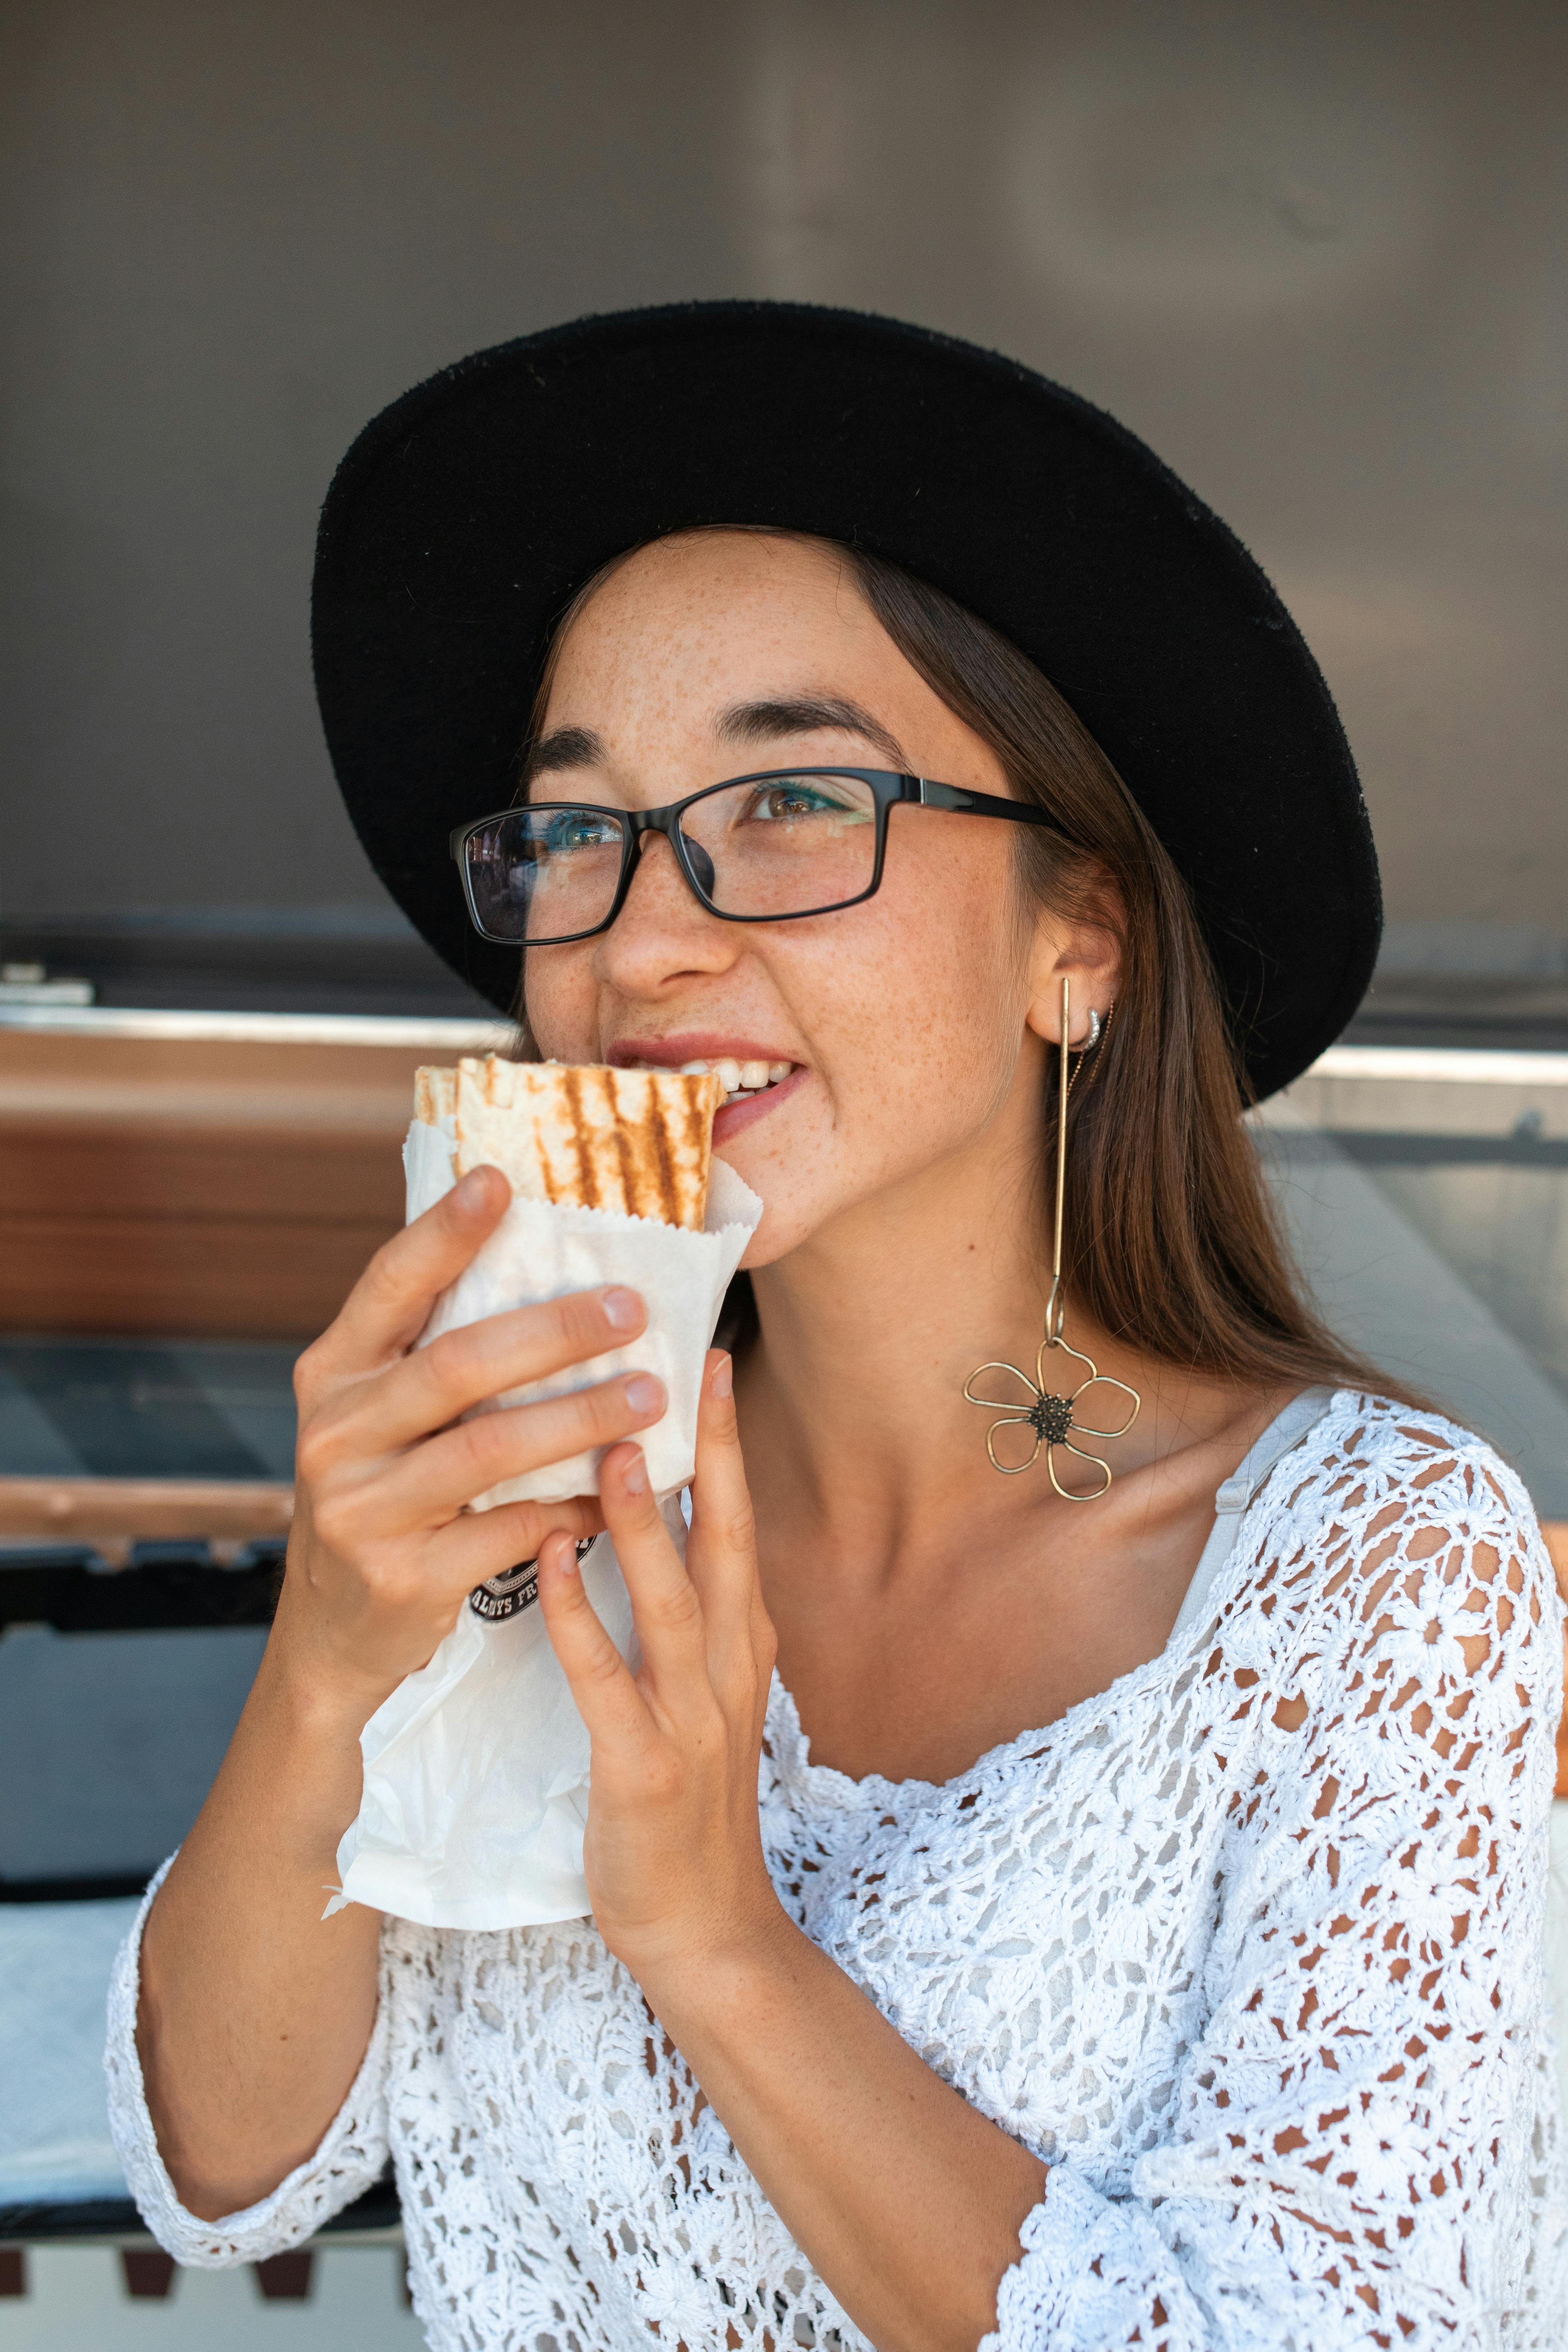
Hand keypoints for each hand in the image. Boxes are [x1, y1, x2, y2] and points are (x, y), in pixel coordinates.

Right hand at [274, 1164, 669, 1720]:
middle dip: (553, 1331)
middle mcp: (337, 1434)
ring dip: (582, 1417)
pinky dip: (579, 1504)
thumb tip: (532, 1259)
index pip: (388, 1285)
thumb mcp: (377, 1418)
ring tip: (653, 1394)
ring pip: (491, 1447)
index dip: (443, 1232)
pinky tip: (629, 1487)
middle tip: (631, 1307)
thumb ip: (429, 1351)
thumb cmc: (382, 1497)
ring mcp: (364, 1509)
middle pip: (457, 1363)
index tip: (501, 1180)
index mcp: (333, 1375)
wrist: (333, 1634)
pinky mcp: (405, 1576)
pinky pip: (513, 1529)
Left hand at [536, 1350, 784, 1982]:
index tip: (708, 1355)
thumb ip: (688, 1611)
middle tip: (680, 1359)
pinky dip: (579, 1615)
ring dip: (641, 1519)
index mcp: (741, 1642)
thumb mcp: (702, 1692)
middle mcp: (728, 1665)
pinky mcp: (644, 1768)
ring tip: (611, 1439)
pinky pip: (605, 1678)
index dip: (724, 1439)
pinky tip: (550, 1559)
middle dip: (705, 1448)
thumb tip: (658, 1519)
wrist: (705, 1928)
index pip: (734, 1520)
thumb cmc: (687, 1801)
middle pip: (721, 1537)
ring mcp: (692, 1717)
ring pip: (670, 1597)